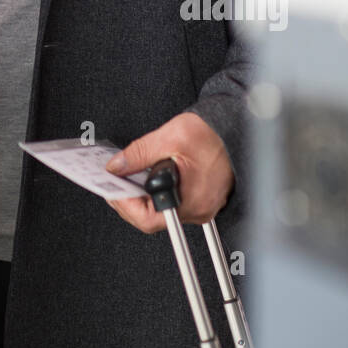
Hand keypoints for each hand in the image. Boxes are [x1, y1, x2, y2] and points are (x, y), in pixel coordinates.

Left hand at [103, 112, 233, 232]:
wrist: (235, 126)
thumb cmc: (212, 133)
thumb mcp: (169, 137)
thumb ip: (139, 154)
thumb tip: (117, 166)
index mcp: (192, 199)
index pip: (149, 220)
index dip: (125, 206)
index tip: (113, 190)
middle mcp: (198, 209)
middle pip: (153, 218)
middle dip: (130, 201)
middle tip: (116, 183)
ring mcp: (201, 205)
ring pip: (162, 211)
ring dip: (142, 197)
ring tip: (129, 177)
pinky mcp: (202, 198)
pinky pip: (173, 203)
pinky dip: (155, 193)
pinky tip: (147, 178)